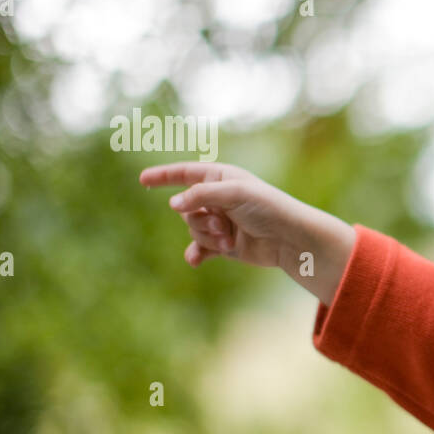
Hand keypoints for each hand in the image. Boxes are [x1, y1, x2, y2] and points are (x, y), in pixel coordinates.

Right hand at [139, 161, 355, 304]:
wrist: (290, 239)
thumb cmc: (268, 208)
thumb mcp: (234, 193)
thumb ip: (201, 195)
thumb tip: (173, 204)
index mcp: (221, 178)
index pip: (185, 173)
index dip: (164, 176)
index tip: (142, 180)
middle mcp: (218, 198)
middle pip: (187, 208)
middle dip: (200, 219)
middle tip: (223, 225)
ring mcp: (220, 222)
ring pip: (193, 229)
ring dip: (207, 236)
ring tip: (228, 239)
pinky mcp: (224, 244)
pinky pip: (200, 249)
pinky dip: (198, 254)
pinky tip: (197, 260)